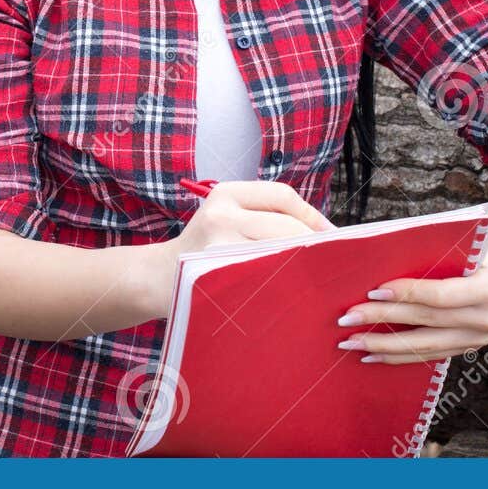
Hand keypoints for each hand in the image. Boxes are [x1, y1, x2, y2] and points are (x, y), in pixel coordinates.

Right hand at [139, 181, 337, 318]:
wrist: (156, 277)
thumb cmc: (203, 250)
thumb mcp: (225, 218)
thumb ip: (263, 217)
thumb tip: (323, 232)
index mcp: (225, 194)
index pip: (282, 196)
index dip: (313, 215)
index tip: (331, 235)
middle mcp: (220, 215)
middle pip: (286, 228)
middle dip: (312, 247)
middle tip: (329, 264)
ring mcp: (217, 247)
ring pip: (279, 255)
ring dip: (301, 269)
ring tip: (313, 281)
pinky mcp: (218, 277)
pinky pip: (264, 280)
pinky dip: (282, 286)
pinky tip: (290, 295)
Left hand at [332, 231, 487, 364]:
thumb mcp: (474, 245)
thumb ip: (438, 254)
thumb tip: (384, 256)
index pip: (441, 295)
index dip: (407, 294)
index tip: (374, 289)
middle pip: (427, 323)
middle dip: (383, 321)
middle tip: (347, 318)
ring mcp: (481, 338)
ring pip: (426, 347)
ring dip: (385, 346)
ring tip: (351, 343)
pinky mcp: (471, 347)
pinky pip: (432, 355)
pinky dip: (401, 356)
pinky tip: (373, 356)